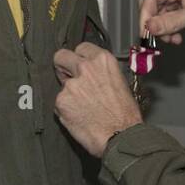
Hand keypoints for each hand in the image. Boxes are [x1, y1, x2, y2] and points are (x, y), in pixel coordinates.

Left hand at [52, 42, 142, 156]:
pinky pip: (59, 103)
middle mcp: (86, 68)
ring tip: (84, 108)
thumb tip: (91, 74)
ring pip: (61, 85)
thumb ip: (102, 73)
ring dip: (68, 94)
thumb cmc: (125, 116)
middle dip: (63, 66)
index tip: (79, 64)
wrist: (121, 137)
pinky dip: (66, 110)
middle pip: (61, 56)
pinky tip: (80, 116)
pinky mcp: (61, 101)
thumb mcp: (120, 83)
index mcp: (103, 61)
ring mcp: (71, 85)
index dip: (79, 58)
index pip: (81, 47)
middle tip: (68, 77)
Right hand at [139, 0, 184, 47]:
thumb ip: (172, 21)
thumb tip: (150, 26)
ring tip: (171, 38)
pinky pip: (165, 26)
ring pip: (157, 18)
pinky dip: (167, 34)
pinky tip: (176, 39)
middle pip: (151, 6)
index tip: (145, 28)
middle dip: (152, 23)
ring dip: (161, 31)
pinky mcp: (180, 18)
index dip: (146, 12)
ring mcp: (177, 4)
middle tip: (154, 36)